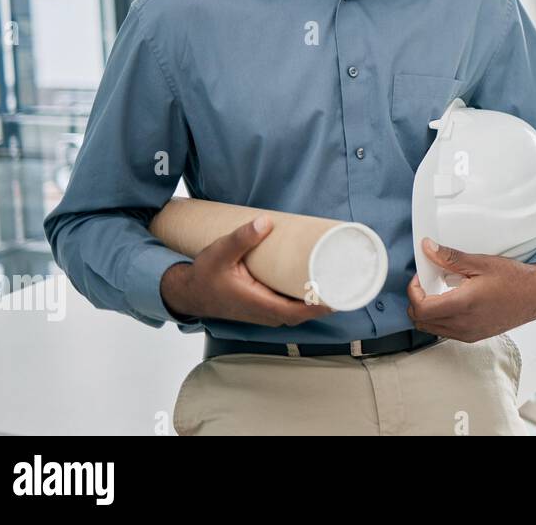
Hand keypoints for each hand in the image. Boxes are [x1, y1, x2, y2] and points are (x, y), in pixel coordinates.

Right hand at [160, 216, 334, 326]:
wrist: (189, 292)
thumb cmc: (204, 275)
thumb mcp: (221, 252)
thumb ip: (243, 237)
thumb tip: (267, 221)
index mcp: (258, 303)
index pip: (297, 312)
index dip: (320, 306)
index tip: (340, 295)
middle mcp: (264, 312)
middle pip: (303, 314)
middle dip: (326, 301)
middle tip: (346, 282)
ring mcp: (263, 312)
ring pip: (297, 313)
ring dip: (316, 302)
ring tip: (337, 283)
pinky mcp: (262, 308)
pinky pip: (290, 309)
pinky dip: (304, 302)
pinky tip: (315, 287)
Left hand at [406, 239, 535, 341]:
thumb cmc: (513, 279)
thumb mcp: (481, 262)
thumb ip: (450, 257)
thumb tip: (428, 248)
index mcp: (464, 305)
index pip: (421, 308)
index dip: (413, 291)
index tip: (421, 276)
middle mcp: (463, 325)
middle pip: (421, 320)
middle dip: (417, 300)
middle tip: (427, 282)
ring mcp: (467, 334)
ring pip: (430, 328)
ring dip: (427, 310)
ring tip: (439, 290)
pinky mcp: (472, 336)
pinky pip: (444, 331)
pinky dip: (439, 317)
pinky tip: (451, 300)